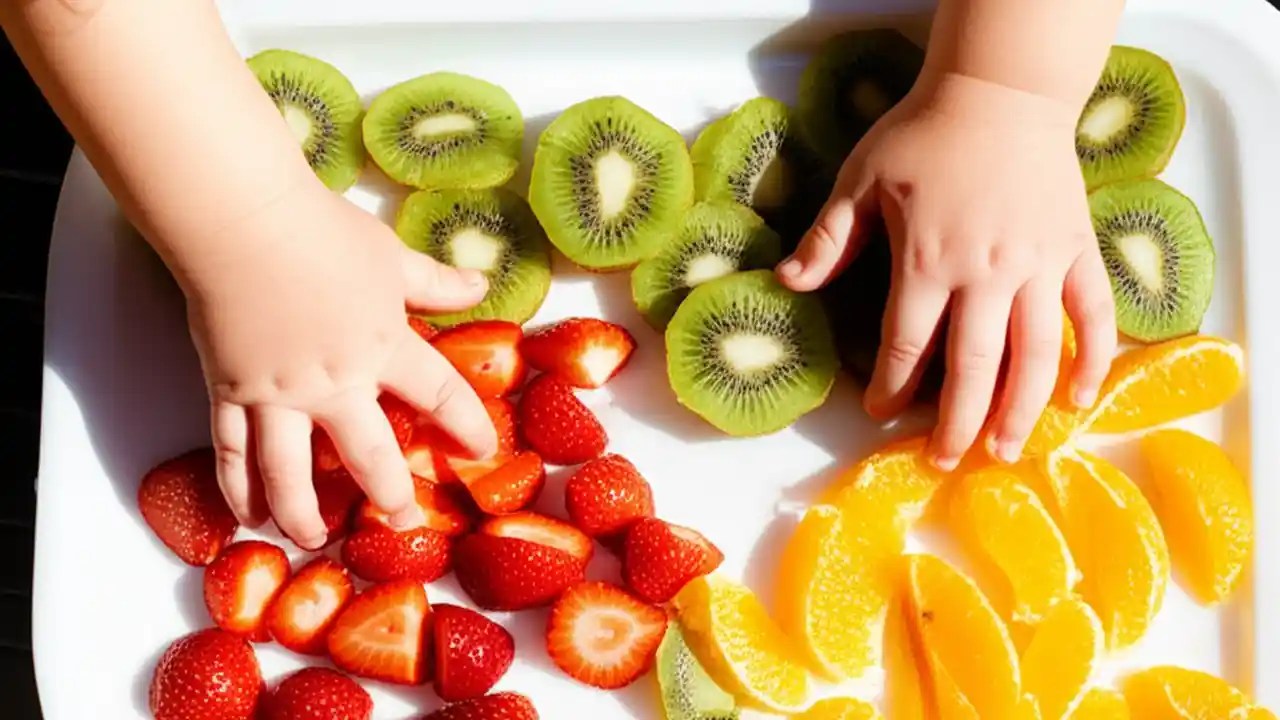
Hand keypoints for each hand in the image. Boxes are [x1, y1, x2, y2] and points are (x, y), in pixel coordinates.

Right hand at [182, 182, 497, 548]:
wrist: (242, 220)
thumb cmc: (321, 231)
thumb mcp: (391, 256)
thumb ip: (435, 283)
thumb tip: (480, 284)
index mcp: (383, 346)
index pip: (439, 396)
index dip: (465, 425)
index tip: (482, 450)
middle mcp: (335, 382)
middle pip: (369, 456)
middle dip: (391, 495)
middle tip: (404, 523)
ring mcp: (278, 393)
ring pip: (290, 473)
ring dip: (304, 514)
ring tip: (314, 541)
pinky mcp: (229, 391)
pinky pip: (232, 452)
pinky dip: (238, 489)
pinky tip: (248, 516)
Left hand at [779, 73, 1115, 469]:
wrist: (1002, 92)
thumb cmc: (924, 135)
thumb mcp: (861, 180)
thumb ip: (829, 239)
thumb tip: (787, 283)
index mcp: (927, 262)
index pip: (906, 345)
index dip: (889, 387)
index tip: (878, 414)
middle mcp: (986, 276)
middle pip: (971, 369)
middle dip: (954, 423)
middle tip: (945, 461)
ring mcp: (1038, 267)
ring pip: (1034, 356)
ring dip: (1019, 411)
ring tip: (1005, 451)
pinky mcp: (1076, 253)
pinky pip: (1093, 316)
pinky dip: (1091, 359)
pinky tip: (1080, 398)